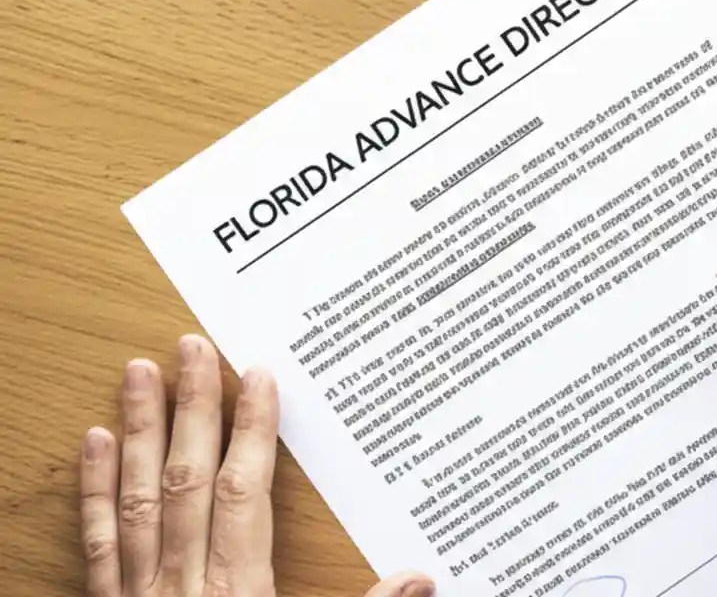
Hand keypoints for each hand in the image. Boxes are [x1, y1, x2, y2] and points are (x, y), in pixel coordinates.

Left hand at [79, 335, 434, 596]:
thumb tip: (421, 578)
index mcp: (239, 592)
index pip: (244, 494)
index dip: (252, 431)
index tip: (259, 376)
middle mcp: (184, 584)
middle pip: (187, 481)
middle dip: (192, 410)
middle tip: (192, 346)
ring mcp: (141, 594)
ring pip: (137, 498)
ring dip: (140, 431)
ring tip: (139, 372)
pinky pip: (99, 541)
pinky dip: (94, 488)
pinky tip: (94, 440)